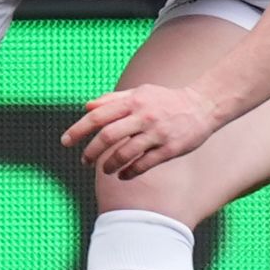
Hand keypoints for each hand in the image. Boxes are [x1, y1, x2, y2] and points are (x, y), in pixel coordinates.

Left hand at [61, 84, 220, 179]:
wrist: (203, 106)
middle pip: (108, 136)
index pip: (98, 115)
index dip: (79, 130)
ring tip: (106, 170)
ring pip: (125, 153)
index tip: (66, 142)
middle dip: (91, 151)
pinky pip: (144, 164)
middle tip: (84, 161)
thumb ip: (113, 99)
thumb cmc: (166, 100)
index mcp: (133, 101)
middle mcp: (144, 116)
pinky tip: (124, 176)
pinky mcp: (170, 149)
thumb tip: (87, 106)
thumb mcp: (140, 93)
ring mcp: (157, 133)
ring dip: (110, 165)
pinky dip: (130, 172)